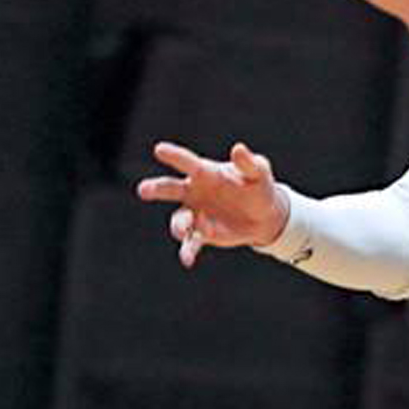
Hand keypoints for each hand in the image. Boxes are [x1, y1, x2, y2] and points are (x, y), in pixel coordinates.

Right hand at [136, 141, 288, 267]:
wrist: (265, 216)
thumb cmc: (259, 187)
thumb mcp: (259, 173)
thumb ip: (248, 163)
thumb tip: (238, 149)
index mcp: (207, 173)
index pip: (188, 162)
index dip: (174, 156)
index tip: (159, 149)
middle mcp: (195, 192)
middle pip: (171, 188)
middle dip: (156, 188)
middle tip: (143, 189)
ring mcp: (196, 214)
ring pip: (179, 219)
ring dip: (178, 225)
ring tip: (183, 230)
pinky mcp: (202, 234)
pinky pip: (190, 243)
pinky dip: (187, 251)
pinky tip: (188, 260)